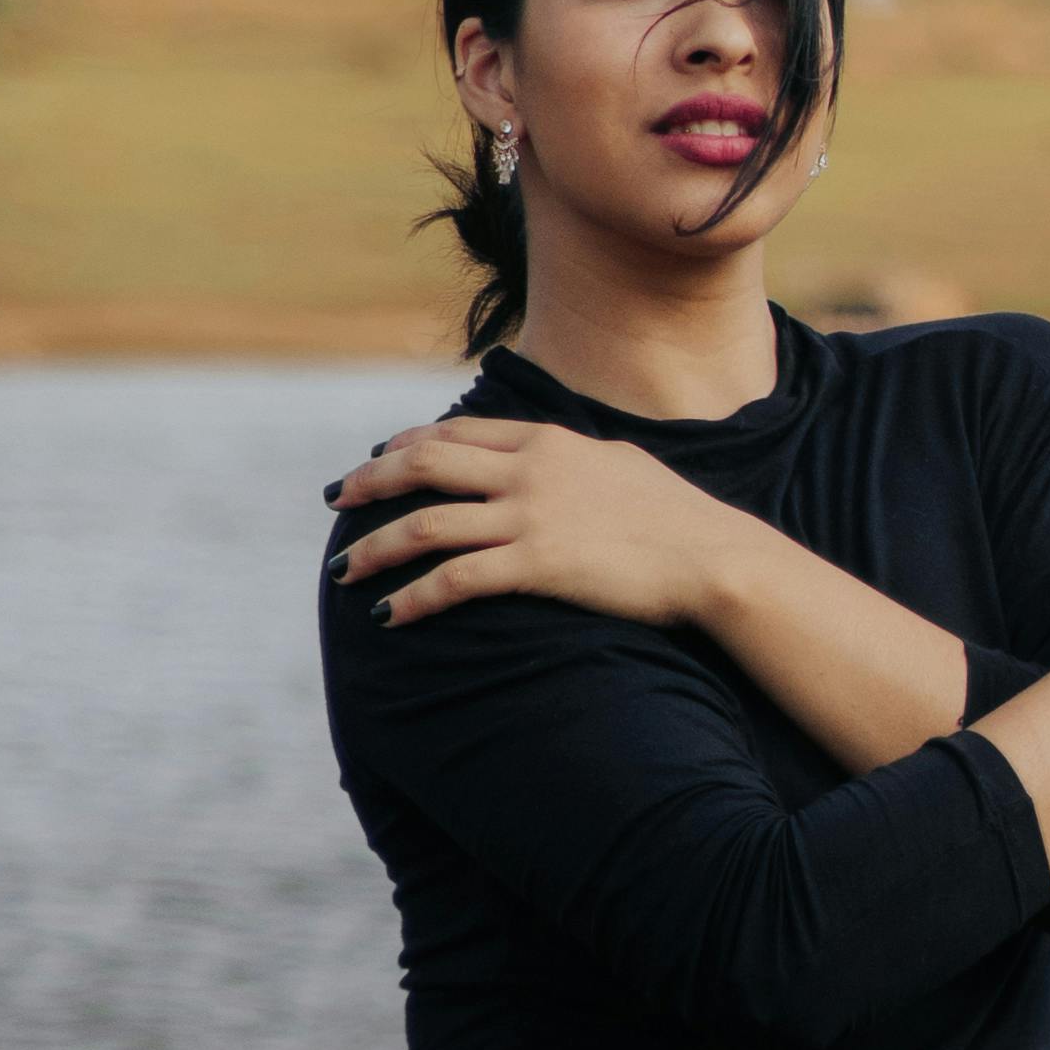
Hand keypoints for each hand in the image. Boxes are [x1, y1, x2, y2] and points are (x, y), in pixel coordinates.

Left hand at [327, 414, 721, 633]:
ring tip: (343, 570)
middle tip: (336, 501)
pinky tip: (388, 616)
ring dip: (375, 548)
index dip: (405, 445)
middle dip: (370, 482)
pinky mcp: (537, 566)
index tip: (376, 460)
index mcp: (547, 440)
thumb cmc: (679, 518)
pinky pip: (454, 581)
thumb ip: (575, 456)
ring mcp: (530, 517)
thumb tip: (555, 454)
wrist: (714, 557)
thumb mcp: (620, 464)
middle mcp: (529, 470)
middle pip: (424, 464)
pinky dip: (413, 599)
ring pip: (427, 524)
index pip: (457, 433)